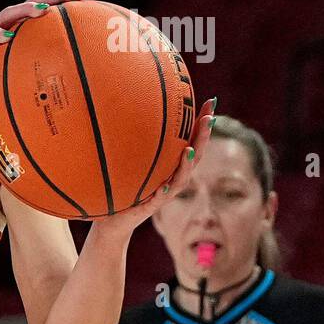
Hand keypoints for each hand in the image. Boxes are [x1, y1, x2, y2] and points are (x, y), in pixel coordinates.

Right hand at [0, 0, 91, 106]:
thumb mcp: (14, 76)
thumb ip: (35, 73)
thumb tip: (67, 85)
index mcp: (16, 31)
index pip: (43, 11)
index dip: (65, 2)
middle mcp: (4, 26)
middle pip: (32, 4)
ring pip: (9, 14)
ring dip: (27, 10)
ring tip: (44, 9)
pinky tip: (8, 36)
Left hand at [89, 95, 217, 238]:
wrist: (112, 221)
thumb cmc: (121, 188)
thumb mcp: (126, 162)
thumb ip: (130, 142)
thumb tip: (121, 110)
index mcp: (170, 165)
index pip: (191, 140)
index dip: (201, 123)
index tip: (211, 102)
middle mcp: (172, 177)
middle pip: (194, 155)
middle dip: (203, 136)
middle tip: (210, 117)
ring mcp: (165, 193)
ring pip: (181, 177)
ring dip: (187, 163)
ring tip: (189, 149)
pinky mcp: (151, 207)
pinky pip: (159, 199)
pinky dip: (163, 192)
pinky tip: (164, 186)